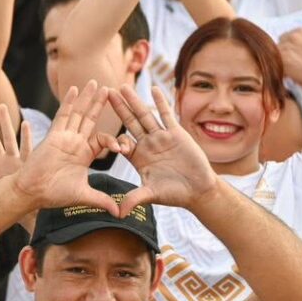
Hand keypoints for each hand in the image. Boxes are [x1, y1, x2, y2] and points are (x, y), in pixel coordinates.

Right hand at [12, 81, 120, 214]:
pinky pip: (63, 116)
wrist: (34, 192)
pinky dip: (69, 103)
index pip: (101, 140)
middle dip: (100, 105)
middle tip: (110, 89)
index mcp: (84, 154)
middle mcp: (75, 143)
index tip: (123, 148)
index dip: (113, 141)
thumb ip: (102, 201)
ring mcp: (64, 137)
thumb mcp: (84, 196)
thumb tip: (120, 214)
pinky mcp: (53, 136)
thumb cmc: (55, 194)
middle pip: (90, 119)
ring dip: (87, 98)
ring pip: (78, 114)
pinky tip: (75, 89)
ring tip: (96, 83)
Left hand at [107, 85, 216, 212]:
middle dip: (118, 108)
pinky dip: (161, 102)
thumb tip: (119, 213)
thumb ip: (134, 199)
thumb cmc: (174, 193)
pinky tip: (154, 88)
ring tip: (123, 87)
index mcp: (138, 157)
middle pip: (130, 122)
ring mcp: (161, 137)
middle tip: (105, 92)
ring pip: (145, 115)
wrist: (198, 189)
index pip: (121, 143)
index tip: (103, 133)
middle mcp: (147, 144)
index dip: (113, 138)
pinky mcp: (176, 133)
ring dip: (135, 101)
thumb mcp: (151, 195)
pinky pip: (167, 114)